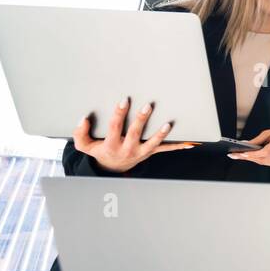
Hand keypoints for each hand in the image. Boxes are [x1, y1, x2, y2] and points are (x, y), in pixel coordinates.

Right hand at [72, 97, 195, 173]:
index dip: (119, 114)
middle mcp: (127, 149)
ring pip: (152, 143)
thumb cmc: (100, 151)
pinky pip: (164, 149)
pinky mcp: (150, 153)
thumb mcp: (85, 146)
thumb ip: (80, 133)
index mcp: (111, 144)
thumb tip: (84, 119)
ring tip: (168, 125)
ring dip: (160, 134)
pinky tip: (189, 143)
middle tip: (147, 106)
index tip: (123, 101)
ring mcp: (140, 152)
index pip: (115, 127)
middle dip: (141, 120)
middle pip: (135, 133)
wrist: (113, 168)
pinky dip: (177, 146)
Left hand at [228, 127, 269, 166]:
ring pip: (262, 162)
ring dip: (250, 158)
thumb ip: (257, 140)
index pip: (266, 151)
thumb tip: (244, 144)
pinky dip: (256, 160)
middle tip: (234, 155)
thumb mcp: (269, 133)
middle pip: (262, 158)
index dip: (253, 154)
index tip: (242, 153)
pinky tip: (248, 157)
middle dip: (247, 156)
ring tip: (237, 155)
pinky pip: (265, 163)